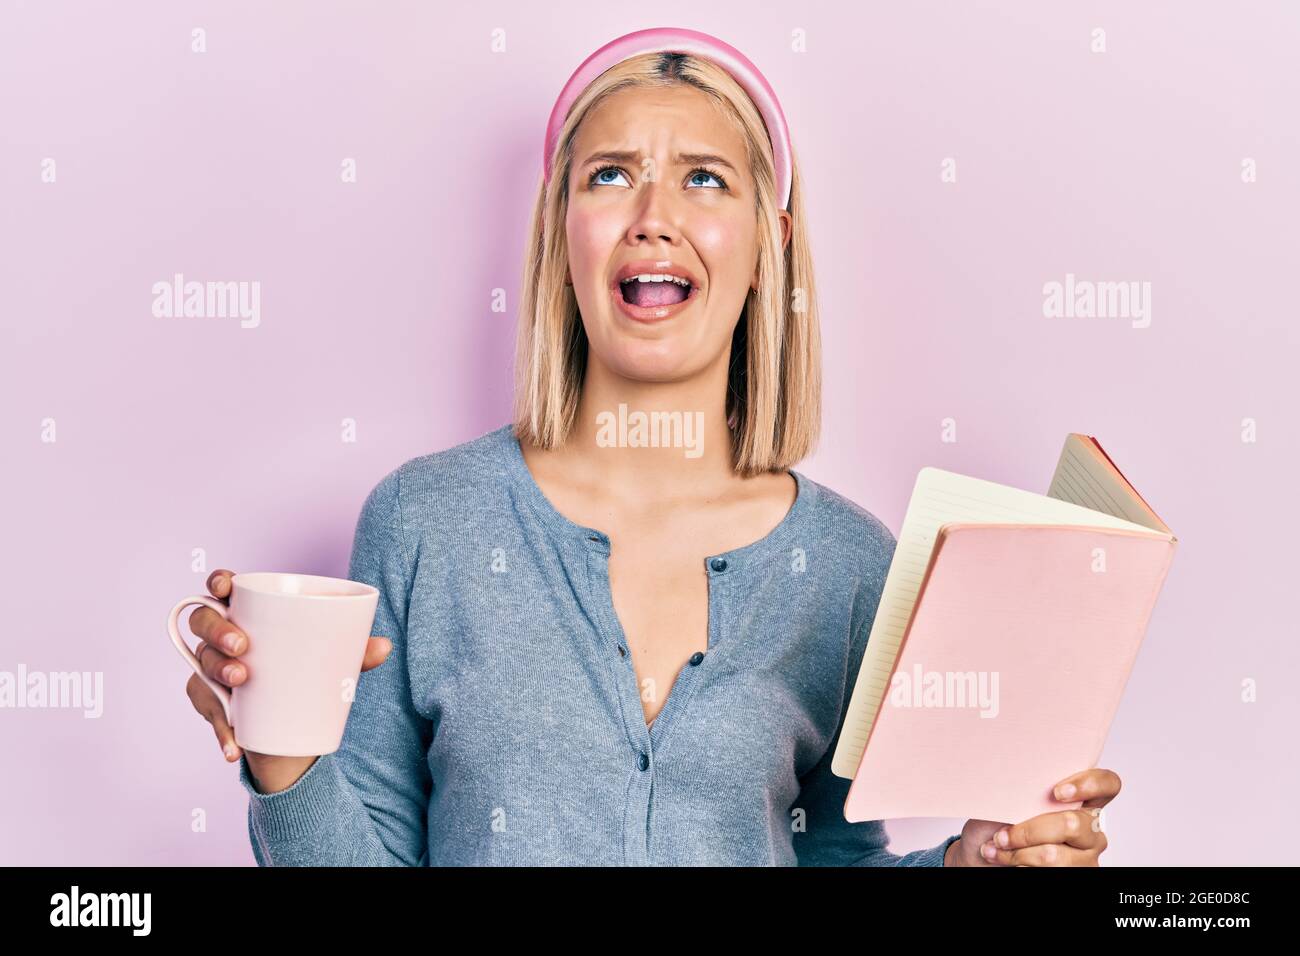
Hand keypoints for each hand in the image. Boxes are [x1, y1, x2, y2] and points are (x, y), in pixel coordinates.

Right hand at [182, 568, 392, 790]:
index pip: (222, 588)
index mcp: (247, 613)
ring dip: (218, 673)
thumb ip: (354, 651)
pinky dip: (223, 732)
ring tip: (242, 680)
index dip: (217, 583)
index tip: (225, 588)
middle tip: (243, 647)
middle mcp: (221, 637)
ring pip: (203, 665)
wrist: (291, 716)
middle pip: (204, 623)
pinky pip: (210, 714)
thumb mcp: (331, 657)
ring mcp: (211, 669)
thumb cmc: (306, 667)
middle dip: (219, 631)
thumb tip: (386, 646)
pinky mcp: (211, 701)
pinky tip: (233, 747)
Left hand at [945, 768, 1118, 866]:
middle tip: (1002, 835)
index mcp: (1084, 803)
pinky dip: (1020, 865)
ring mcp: (1088, 857)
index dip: (1089, 784)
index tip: (1057, 792)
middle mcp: (1093, 830)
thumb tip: (1014, 780)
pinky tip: (1006, 860)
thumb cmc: (1007, 822)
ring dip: (1018, 853)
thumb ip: (1030, 791)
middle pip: (1072, 824)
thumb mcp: (1018, 802)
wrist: (997, 852)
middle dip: (1028, 831)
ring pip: (1053, 855)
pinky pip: (1048, 871)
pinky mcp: (1076, 874)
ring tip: (996, 849)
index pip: (1108, 784)